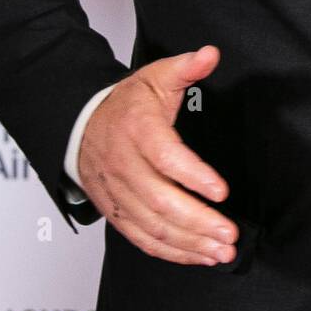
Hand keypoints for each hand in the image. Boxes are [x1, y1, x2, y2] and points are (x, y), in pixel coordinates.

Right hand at [78, 43, 239, 264]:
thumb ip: (186, 66)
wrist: (82, 126)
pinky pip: (141, 238)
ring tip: (221, 250)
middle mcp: (124, 165)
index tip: (221, 190)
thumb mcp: (155, 76)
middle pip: (159, 200)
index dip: (193, 176)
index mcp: (137, 129)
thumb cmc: (126, 104)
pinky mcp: (116, 212)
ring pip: (152, 225)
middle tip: (228, 233)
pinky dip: (170, 252)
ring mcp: (117, 192)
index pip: (165, 157)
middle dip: (197, 221)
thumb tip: (210, 54)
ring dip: (189, 243)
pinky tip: (197, 255)